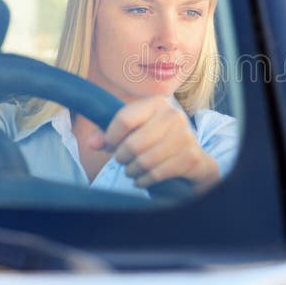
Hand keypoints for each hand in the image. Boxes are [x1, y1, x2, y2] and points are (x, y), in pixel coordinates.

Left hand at [87, 97, 219, 191]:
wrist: (193, 160)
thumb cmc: (157, 143)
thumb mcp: (134, 132)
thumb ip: (109, 135)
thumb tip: (92, 142)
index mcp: (157, 104)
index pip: (124, 119)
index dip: (111, 137)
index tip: (110, 145)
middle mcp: (173, 115)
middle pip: (133, 143)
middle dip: (121, 158)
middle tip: (122, 161)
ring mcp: (184, 136)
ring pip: (144, 161)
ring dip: (132, 171)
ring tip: (131, 170)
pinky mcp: (190, 157)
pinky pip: (156, 173)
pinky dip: (144, 180)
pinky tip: (142, 179)